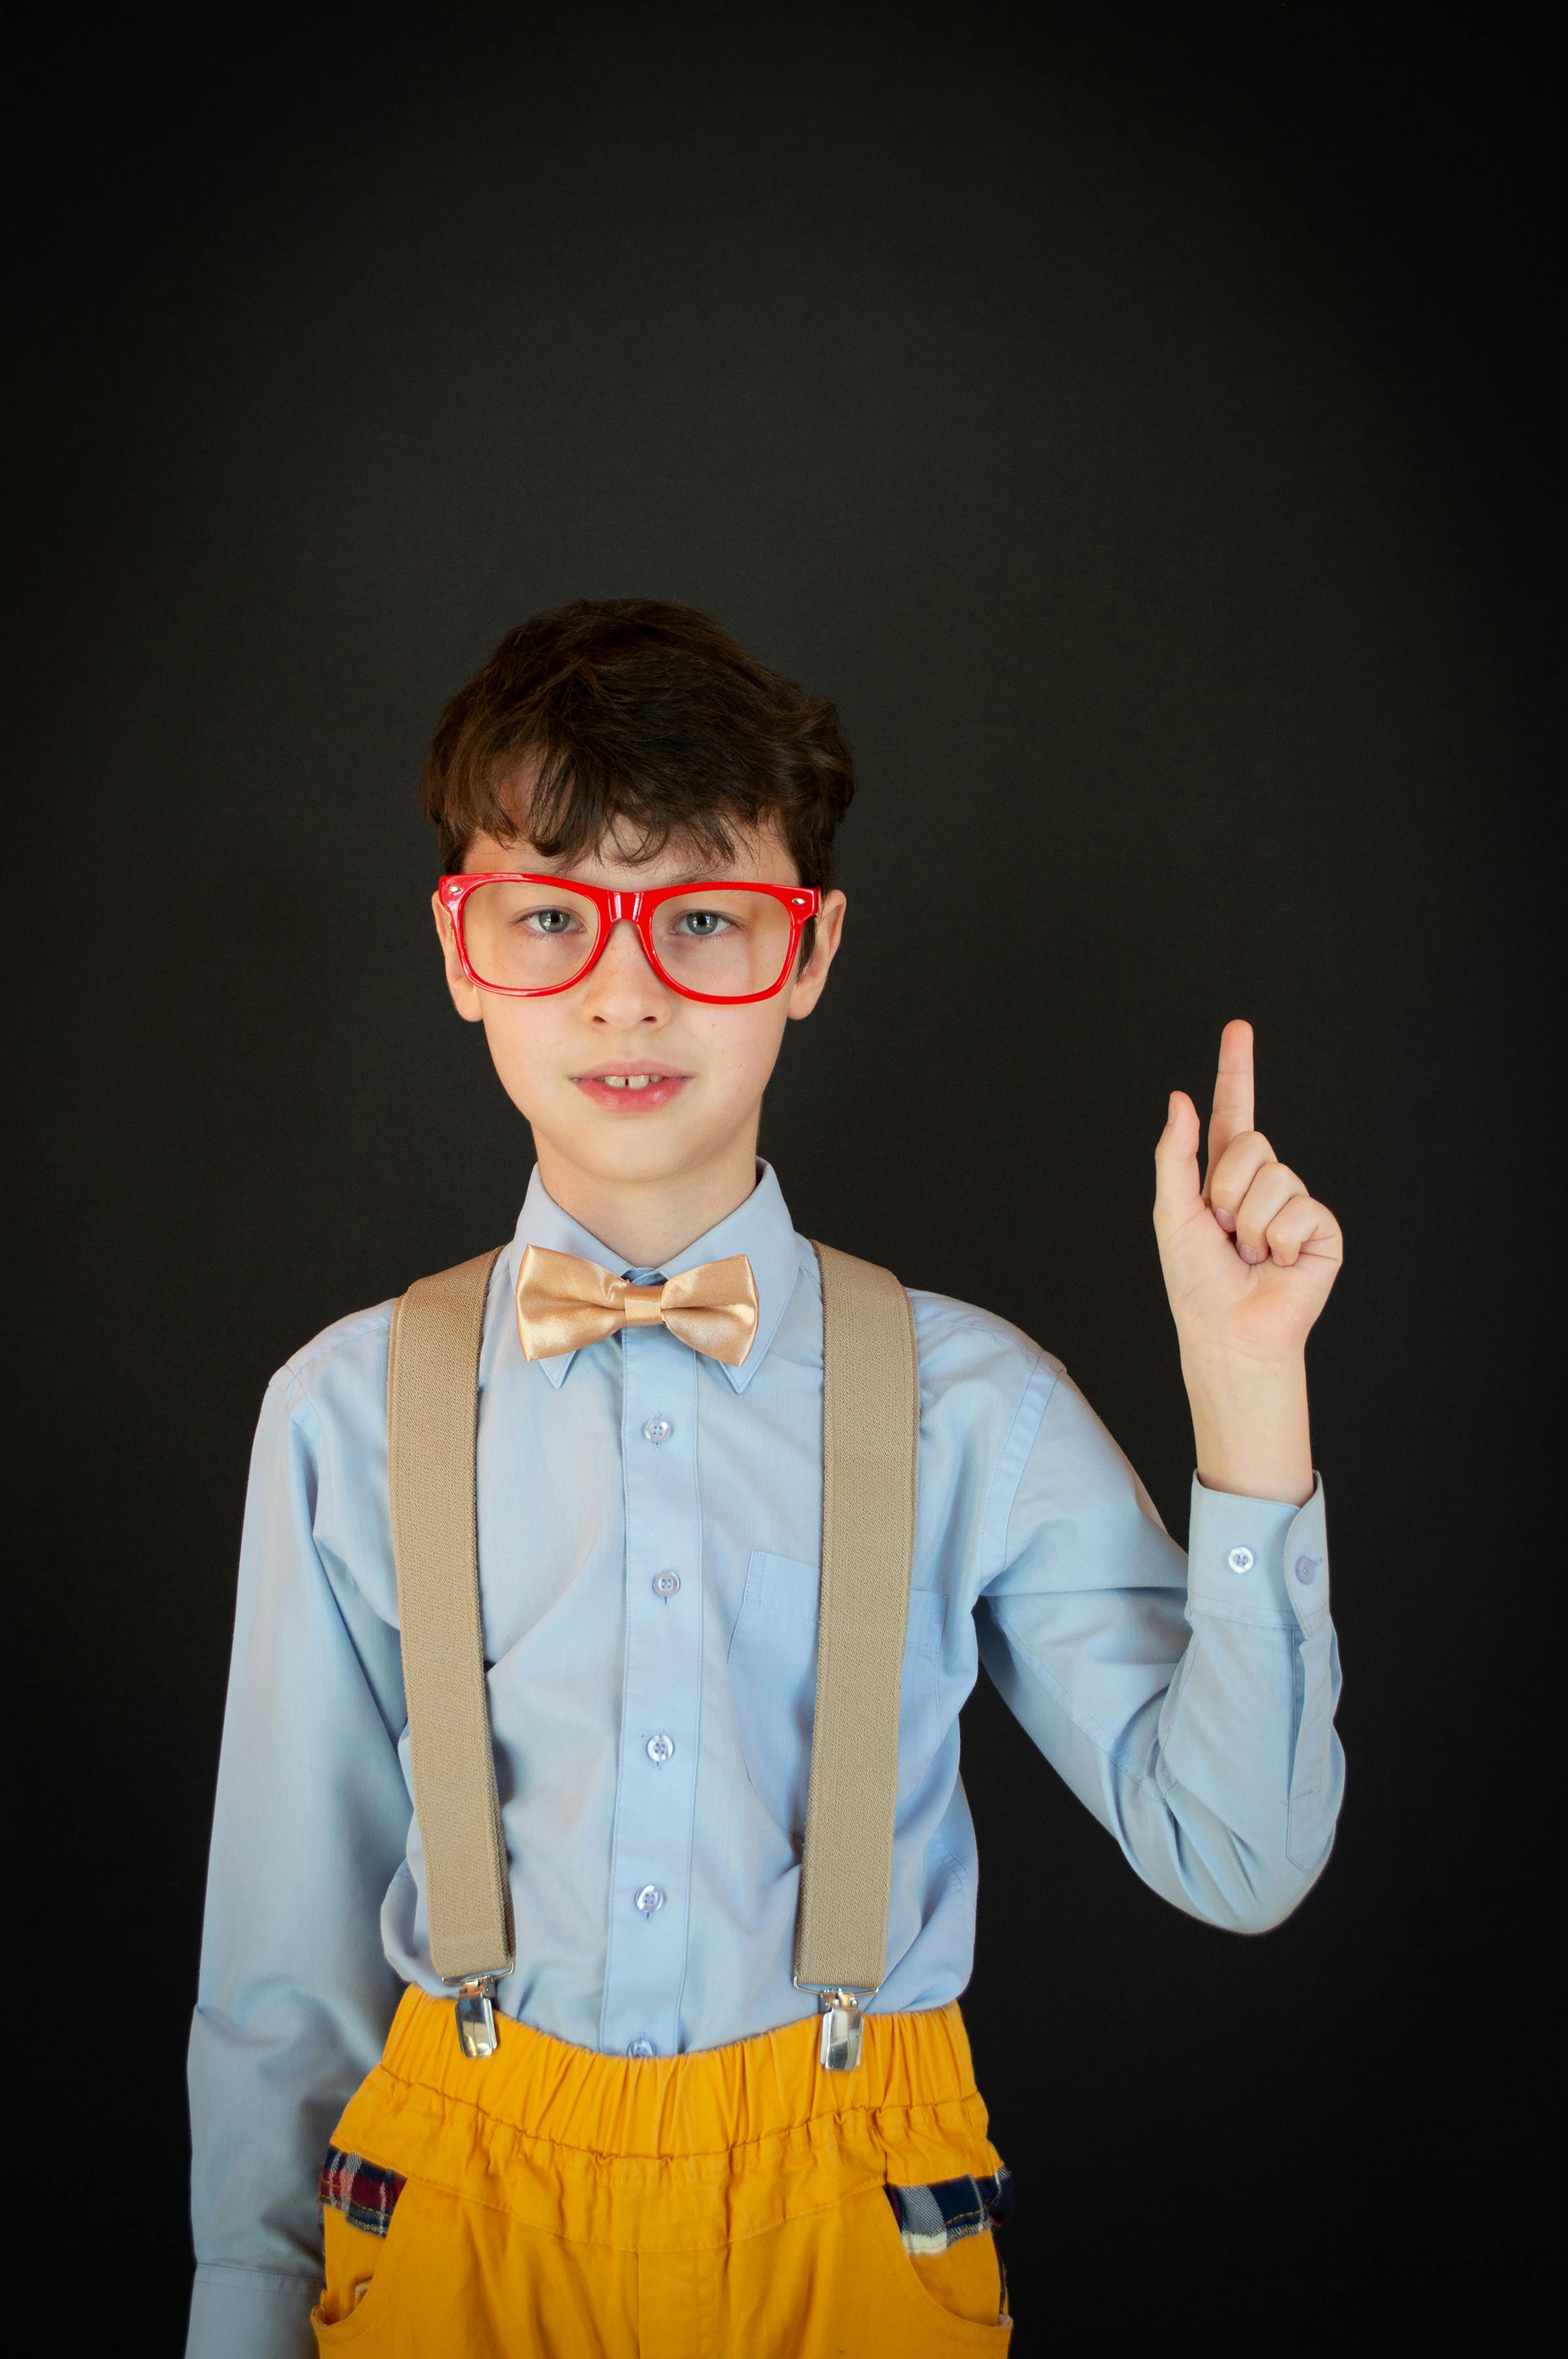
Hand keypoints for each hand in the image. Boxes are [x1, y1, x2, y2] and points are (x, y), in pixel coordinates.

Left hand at [1154, 1019, 1343, 1371]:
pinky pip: (1300, 1209)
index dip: (1237, 1071)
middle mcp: (1263, 1184)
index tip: (1239, 1028)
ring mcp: (1295, 1205)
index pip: (1235, 1112)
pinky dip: (1278, 1241)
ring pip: (1275, 1176)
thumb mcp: (1172, 1211)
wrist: (1227, 1331)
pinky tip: (1277, 1264)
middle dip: (1227, 1188)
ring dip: (1250, 1222)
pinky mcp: (1322, 1230)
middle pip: (1253, 1142)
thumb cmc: (1196, 1281)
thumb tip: (1181, 1099)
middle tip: (1224, 1232)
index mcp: (1225, 1176)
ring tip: (1248, 1254)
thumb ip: (1175, 1154)